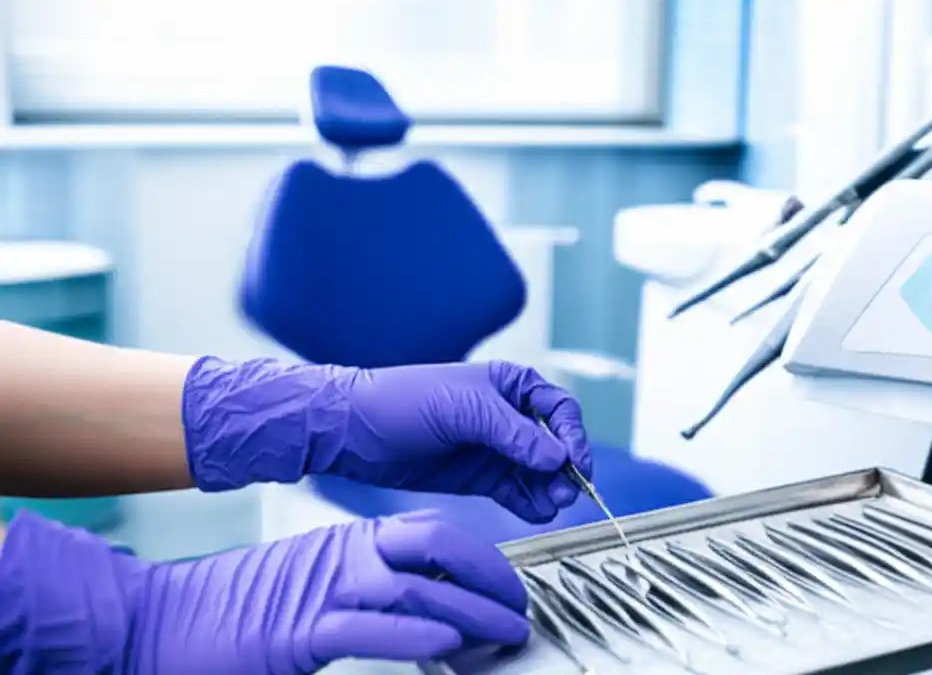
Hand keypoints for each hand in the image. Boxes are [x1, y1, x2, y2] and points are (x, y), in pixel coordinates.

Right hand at [0, 510, 527, 673]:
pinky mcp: (300, 632)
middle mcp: (345, 556)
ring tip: (506, 633)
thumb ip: (370, 591)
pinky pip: (370, 628)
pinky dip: (415, 635)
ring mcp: (324, 590)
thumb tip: (431, 610)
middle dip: (490, 575)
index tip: (509, 584)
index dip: (481, 555)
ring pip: (417, 589)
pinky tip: (446, 646)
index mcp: (350, 543)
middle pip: (437, 545)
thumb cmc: (240, 607)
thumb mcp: (316, 584)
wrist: (163, 620)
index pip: (433, 533)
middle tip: (519, 608)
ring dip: (472, 612)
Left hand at [183, 357, 592, 522]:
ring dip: (549, 489)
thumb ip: (512, 433)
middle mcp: (508, 416)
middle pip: (554, 444)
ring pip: (538, 473)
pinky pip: (515, 492)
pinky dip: (529, 502)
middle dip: (564, 468)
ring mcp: (494, 449)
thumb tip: (556, 457)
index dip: (573, 435)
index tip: (575, 462)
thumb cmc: (405, 402)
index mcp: (510, 385)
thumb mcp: (463, 409)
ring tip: (551, 505)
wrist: (352, 431)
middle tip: (565, 492)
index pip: (559, 409)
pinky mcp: (479, 477)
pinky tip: (536, 512)